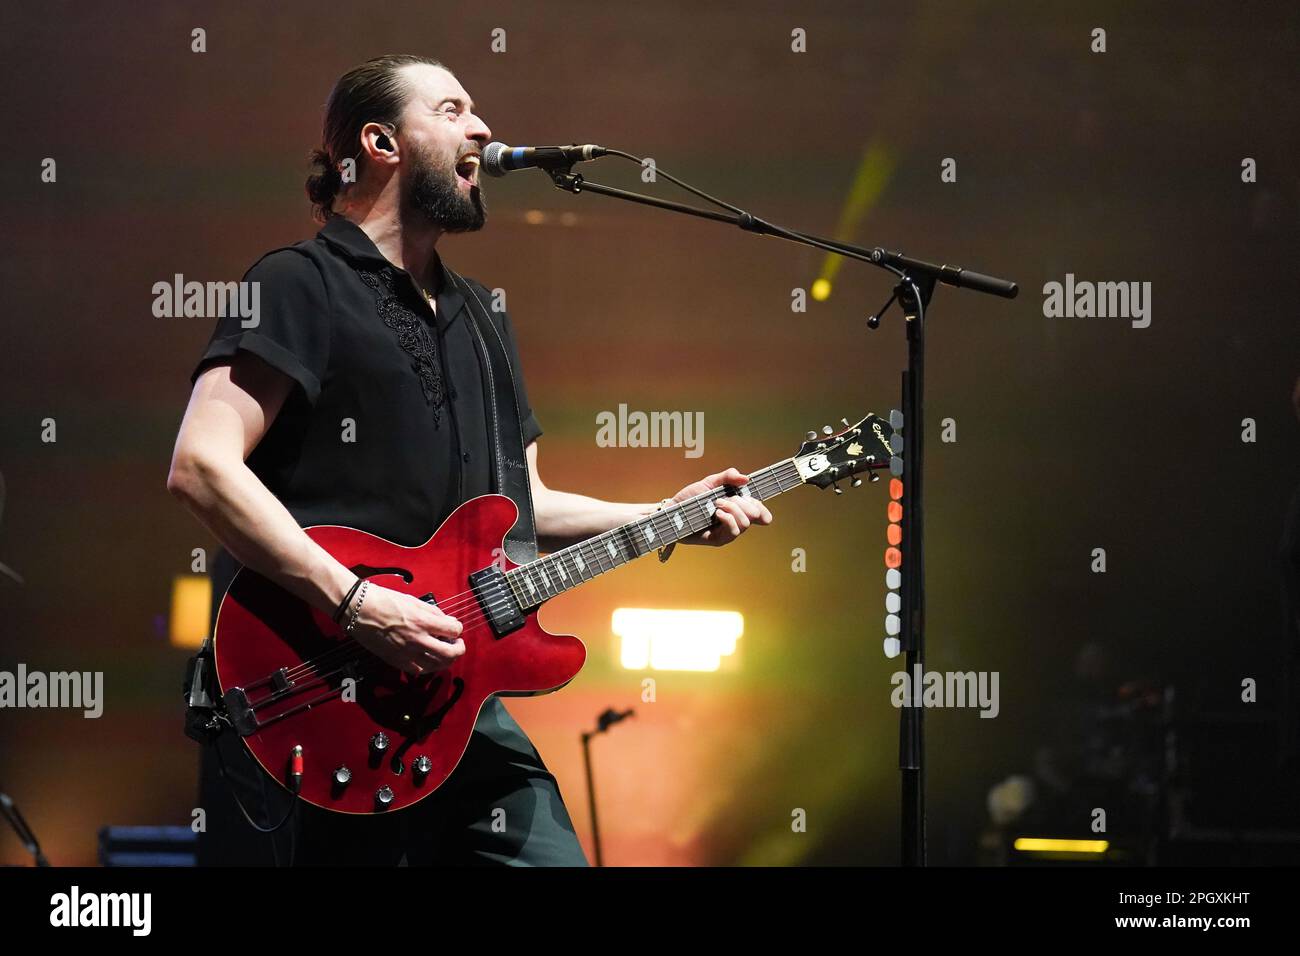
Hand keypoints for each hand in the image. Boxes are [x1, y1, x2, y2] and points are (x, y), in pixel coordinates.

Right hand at [346, 584, 465, 675]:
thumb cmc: (383, 600)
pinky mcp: (396, 661)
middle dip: (459, 649)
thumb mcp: (413, 600)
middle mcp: (417, 639)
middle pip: (450, 653)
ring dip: (446, 660)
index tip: (454, 628)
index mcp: (423, 621)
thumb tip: (447, 621)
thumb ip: (433, 612)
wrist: (358, 609)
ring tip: (445, 652)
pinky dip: (428, 666)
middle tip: (457, 644)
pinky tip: (428, 659)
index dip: (457, 629)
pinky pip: (418, 670)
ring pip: (436, 665)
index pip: (454, 630)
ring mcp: (406, 652)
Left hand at [671, 467, 772, 546]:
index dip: (763, 509)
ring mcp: (726, 532)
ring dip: (733, 509)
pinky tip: (717, 513)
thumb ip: (727, 477)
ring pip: (745, 523)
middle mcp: (734, 521)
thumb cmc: (690, 498)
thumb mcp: (709, 483)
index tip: (754, 500)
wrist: (672, 509)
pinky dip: (728, 519)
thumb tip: (745, 478)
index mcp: (736, 509)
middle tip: (726, 497)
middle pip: (755, 516)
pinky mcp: (718, 540)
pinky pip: (733, 532)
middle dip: (744, 503)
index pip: (760, 514)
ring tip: (717, 503)